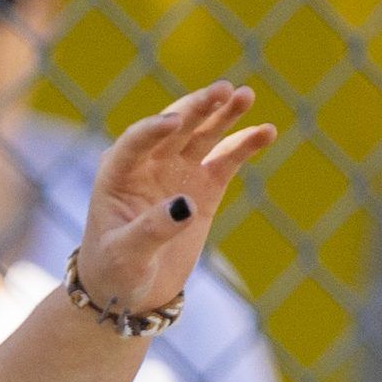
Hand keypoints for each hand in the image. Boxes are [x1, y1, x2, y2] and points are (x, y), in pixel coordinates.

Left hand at [74, 81, 278, 315]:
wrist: (131, 291)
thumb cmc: (115, 272)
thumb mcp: (126, 255)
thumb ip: (151, 229)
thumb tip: (186, 204)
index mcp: (116, 176)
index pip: (133, 143)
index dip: (151, 129)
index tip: (173, 122)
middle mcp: (147, 166)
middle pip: (174, 129)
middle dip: (196, 108)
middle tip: (223, 90)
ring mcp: (177, 173)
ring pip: (202, 135)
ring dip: (223, 115)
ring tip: (245, 95)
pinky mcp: (203, 188)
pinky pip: (227, 159)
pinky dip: (245, 144)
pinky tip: (266, 131)